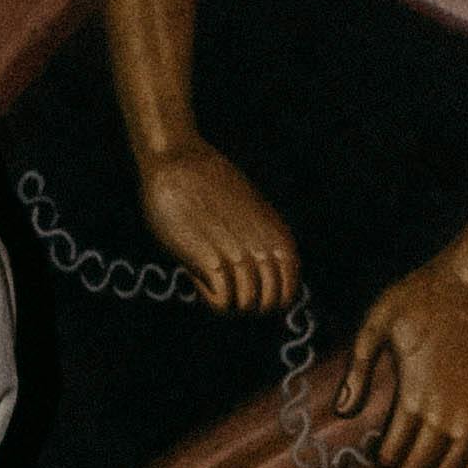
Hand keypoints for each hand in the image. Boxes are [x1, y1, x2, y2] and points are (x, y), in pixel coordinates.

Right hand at [139, 137, 297, 312]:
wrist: (177, 161)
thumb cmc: (210, 185)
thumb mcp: (251, 209)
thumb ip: (261, 239)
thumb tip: (262, 277)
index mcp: (278, 237)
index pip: (290, 292)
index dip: (270, 301)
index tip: (249, 295)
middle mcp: (263, 248)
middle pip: (269, 304)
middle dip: (249, 306)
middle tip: (227, 292)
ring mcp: (238, 254)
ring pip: (246, 304)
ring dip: (228, 302)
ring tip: (209, 282)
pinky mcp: (210, 259)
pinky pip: (222, 300)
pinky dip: (211, 298)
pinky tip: (198, 279)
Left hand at [339, 261, 467, 467]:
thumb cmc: (419, 301)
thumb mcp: (375, 326)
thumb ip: (358, 371)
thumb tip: (342, 411)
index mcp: (413, 397)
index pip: (391, 455)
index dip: (381, 459)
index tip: (378, 448)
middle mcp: (445, 415)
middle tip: (399, 457)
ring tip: (423, 464)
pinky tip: (453, 466)